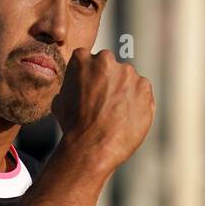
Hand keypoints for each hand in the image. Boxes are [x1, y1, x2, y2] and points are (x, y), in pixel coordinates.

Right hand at [51, 48, 155, 174]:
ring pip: (127, 79)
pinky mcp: (144, 87)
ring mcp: (128, 73)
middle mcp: (106, 60)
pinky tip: (126, 118)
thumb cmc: (72, 126)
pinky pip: (142, 92)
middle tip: (103, 104)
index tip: (89, 92)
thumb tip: (74, 87)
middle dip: (108, 81)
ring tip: (115, 115)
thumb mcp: (59, 102)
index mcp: (83, 59)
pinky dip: (137, 103)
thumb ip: (70, 86)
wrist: (92, 146)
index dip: (88, 78)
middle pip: (109, 67)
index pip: (86, 60)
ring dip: (124, 92)